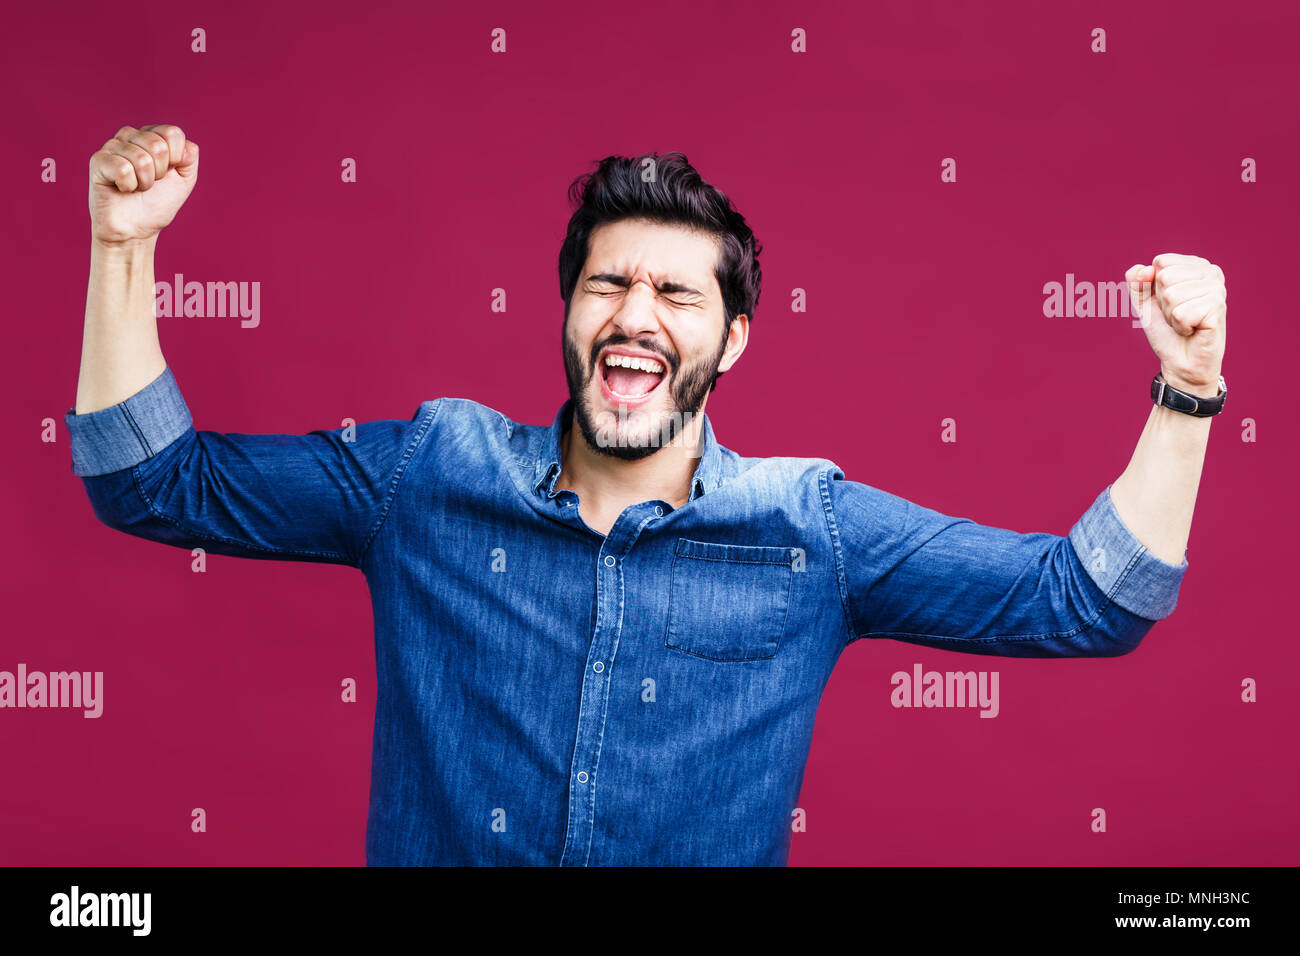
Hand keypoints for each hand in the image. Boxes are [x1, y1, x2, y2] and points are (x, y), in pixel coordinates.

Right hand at [89, 124, 198, 244]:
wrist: (136, 229)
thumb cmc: (157, 203)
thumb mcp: (184, 180)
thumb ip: (190, 158)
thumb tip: (185, 147)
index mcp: (151, 136)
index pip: (172, 133)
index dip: (176, 158)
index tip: (166, 173)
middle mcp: (130, 136)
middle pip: (158, 146)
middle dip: (160, 173)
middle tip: (149, 183)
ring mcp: (112, 146)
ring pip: (142, 159)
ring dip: (144, 182)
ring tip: (135, 187)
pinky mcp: (98, 161)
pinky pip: (123, 169)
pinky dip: (128, 186)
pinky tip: (121, 189)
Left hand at [1127, 254, 1225, 397]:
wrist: (1181, 360)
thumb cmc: (1166, 328)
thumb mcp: (1144, 302)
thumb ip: (1136, 281)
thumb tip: (1144, 270)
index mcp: (1195, 265)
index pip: (1160, 262)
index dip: (1155, 287)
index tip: (1168, 302)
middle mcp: (1211, 272)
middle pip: (1165, 277)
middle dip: (1164, 302)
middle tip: (1177, 315)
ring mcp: (1217, 289)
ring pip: (1172, 296)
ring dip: (1172, 316)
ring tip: (1185, 323)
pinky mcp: (1218, 308)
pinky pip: (1181, 313)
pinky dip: (1180, 326)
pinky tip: (1193, 330)